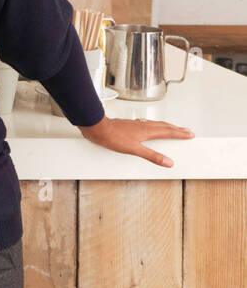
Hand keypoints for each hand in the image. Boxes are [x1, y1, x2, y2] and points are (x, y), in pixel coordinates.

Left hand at [78, 116, 193, 167]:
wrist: (97, 128)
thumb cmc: (112, 137)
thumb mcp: (134, 150)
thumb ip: (152, 156)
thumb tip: (168, 162)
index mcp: (147, 131)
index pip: (168, 132)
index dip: (180, 133)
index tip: (190, 134)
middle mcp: (143, 125)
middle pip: (164, 126)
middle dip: (176, 129)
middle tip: (186, 130)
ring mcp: (136, 124)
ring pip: (155, 124)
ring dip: (166, 126)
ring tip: (172, 128)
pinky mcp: (129, 125)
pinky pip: (147, 124)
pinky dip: (154, 126)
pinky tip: (150, 128)